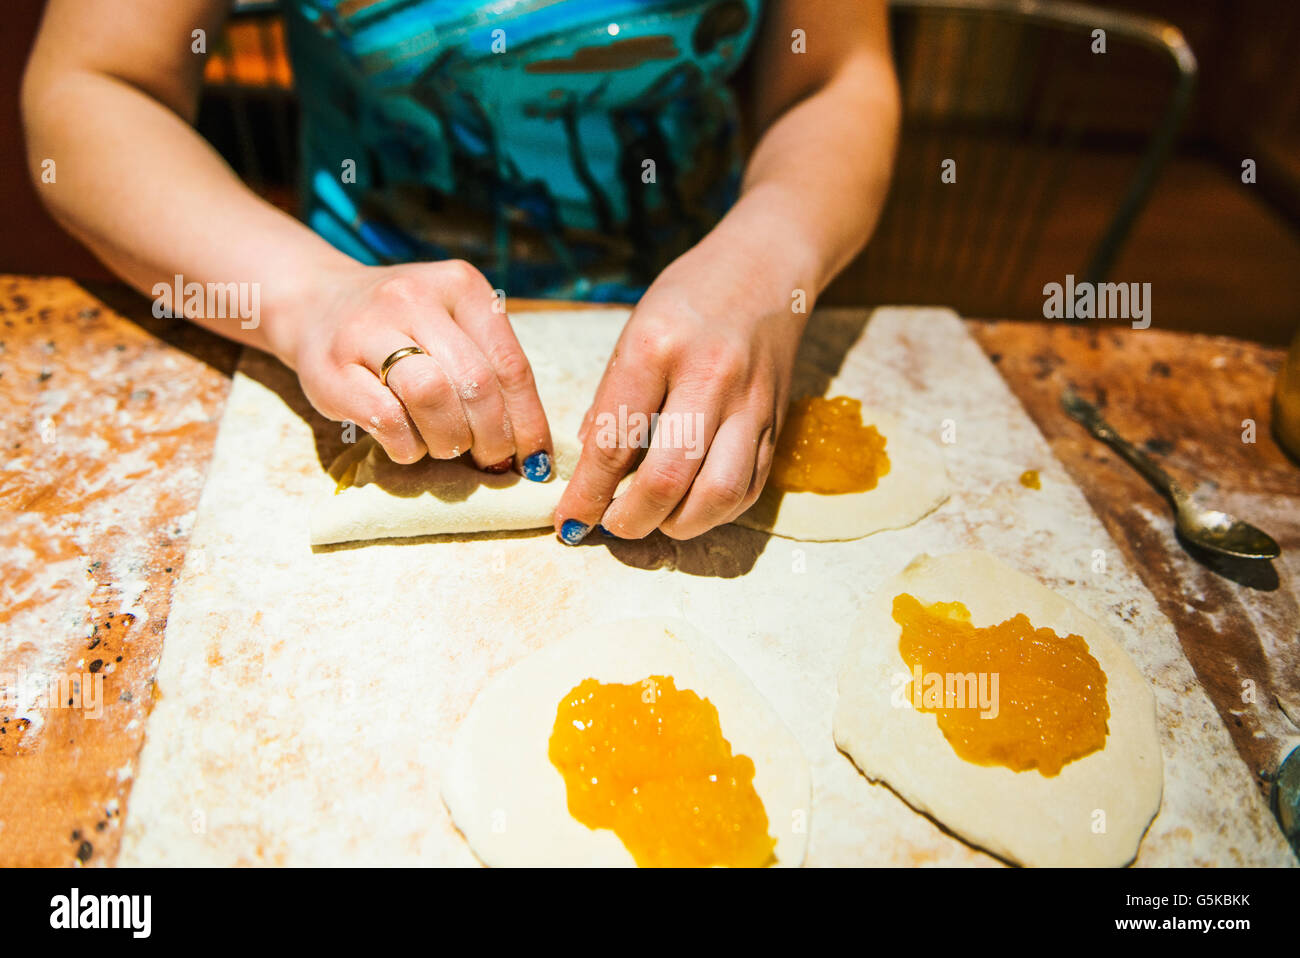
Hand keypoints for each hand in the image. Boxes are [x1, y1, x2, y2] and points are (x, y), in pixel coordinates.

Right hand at [280, 260, 552, 475]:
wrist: (316, 304)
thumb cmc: (403, 328)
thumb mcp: (454, 327)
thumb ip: (490, 369)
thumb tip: (531, 446)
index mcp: (460, 286)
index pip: (511, 364)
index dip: (528, 421)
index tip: (536, 460)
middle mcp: (414, 297)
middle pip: (475, 383)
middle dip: (493, 436)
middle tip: (492, 460)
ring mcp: (367, 328)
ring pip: (431, 395)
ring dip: (450, 439)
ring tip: (447, 447)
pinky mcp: (331, 367)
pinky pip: (386, 418)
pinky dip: (408, 445)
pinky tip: (410, 445)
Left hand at [554, 248, 806, 541]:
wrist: (769, 267)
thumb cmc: (691, 296)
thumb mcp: (635, 330)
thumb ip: (613, 399)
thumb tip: (592, 467)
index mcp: (657, 348)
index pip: (614, 441)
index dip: (587, 494)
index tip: (569, 520)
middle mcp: (709, 378)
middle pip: (666, 478)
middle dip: (630, 520)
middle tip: (611, 527)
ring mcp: (750, 404)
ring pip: (717, 494)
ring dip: (677, 524)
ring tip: (653, 521)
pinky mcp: (776, 423)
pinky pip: (748, 488)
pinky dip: (716, 511)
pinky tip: (691, 507)